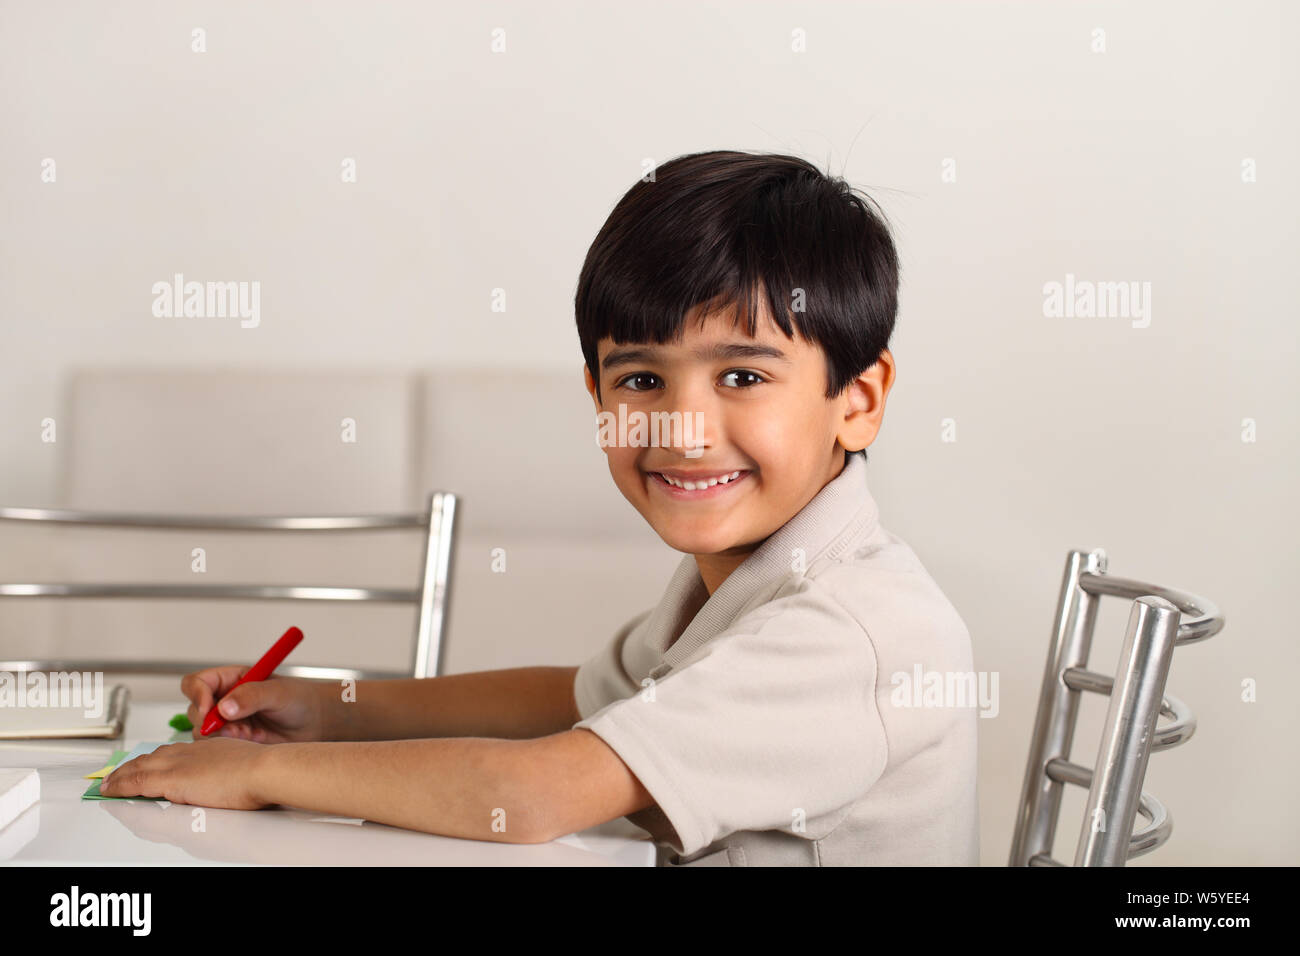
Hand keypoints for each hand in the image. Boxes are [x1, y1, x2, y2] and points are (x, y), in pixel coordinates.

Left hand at [98, 737, 271, 809]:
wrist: (265, 769)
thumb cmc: (263, 771)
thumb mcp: (243, 767)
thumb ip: (228, 773)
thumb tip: (229, 785)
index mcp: (207, 749)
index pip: (173, 753)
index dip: (156, 760)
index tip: (146, 766)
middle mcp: (189, 752)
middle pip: (152, 758)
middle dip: (133, 766)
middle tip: (118, 775)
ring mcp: (179, 764)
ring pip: (139, 768)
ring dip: (121, 776)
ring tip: (109, 784)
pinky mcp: (172, 779)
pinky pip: (135, 782)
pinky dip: (119, 786)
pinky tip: (110, 790)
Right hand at [182, 665, 329, 743]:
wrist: (315, 724)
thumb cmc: (300, 700)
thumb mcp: (278, 692)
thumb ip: (252, 696)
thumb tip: (225, 707)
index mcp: (231, 679)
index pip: (197, 682)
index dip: (197, 695)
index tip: (208, 709)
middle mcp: (224, 699)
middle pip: (195, 709)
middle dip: (208, 721)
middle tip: (232, 728)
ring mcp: (227, 722)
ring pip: (202, 731)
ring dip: (220, 736)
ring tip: (248, 733)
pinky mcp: (233, 741)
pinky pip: (215, 748)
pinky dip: (227, 747)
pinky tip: (250, 742)